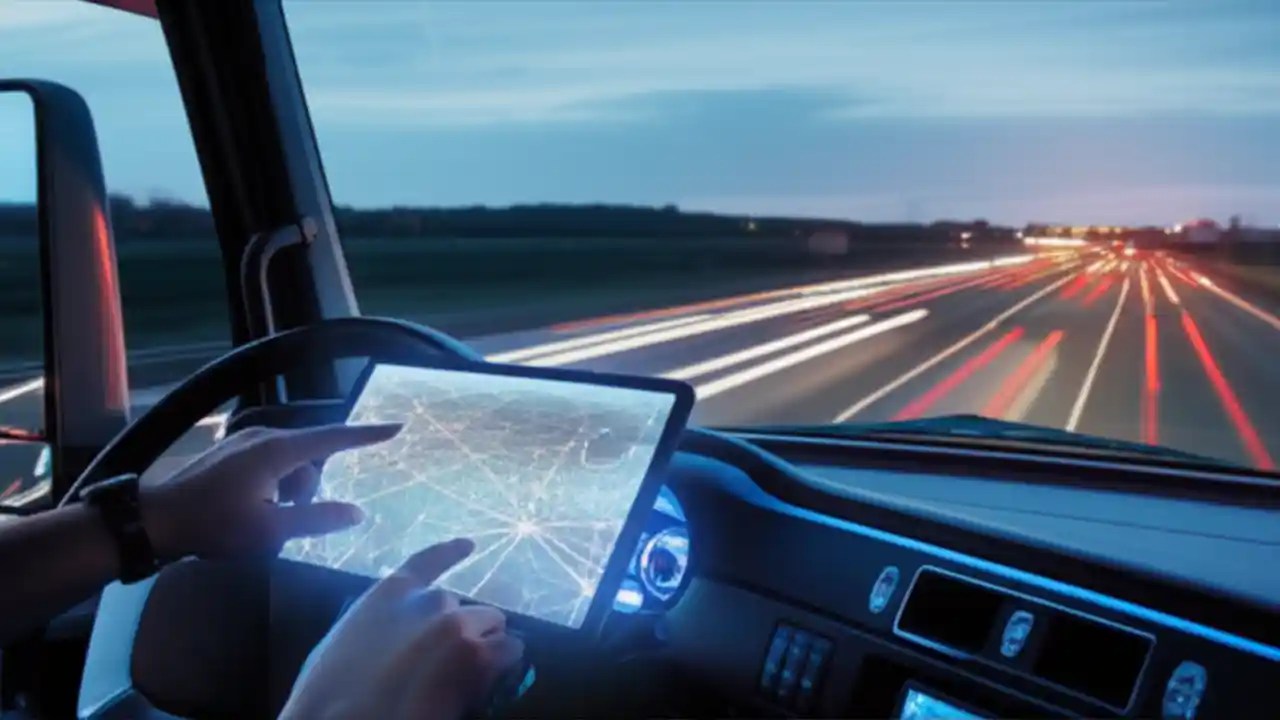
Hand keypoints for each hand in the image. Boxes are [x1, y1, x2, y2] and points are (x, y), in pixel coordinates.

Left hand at [140, 422, 401, 560]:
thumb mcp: (271, 530)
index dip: (367, 435)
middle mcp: (265, 436)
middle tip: (281, 522)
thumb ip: (317, 518)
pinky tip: (250, 510)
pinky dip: (273, 486)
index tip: (397, 427)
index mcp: (278, 450)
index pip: (334, 438)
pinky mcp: (231, 452)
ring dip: (288, 492)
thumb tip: (358, 513)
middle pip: (311, 458)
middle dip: (307, 490)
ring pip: (290, 464)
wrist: (155, 520)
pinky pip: (271, 464)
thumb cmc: (214, 525)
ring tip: (260, 521)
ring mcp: (245, 441)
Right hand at [280, 538, 524, 719]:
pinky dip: (505, 664)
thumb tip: (399, 636)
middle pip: (468, 608)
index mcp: (392, 592)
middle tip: (454, 662)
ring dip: (487, 645)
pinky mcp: (479, 655)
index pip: (429, 561)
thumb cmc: (332, 690)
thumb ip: (382, 624)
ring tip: (470, 674)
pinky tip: (493, 679)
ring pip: (493, 627)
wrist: (345, 719)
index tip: (469, 545)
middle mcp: (430, 600)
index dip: (451, 552)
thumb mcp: (348, 639)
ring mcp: (458, 624)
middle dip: (466, 630)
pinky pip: (510, 651)